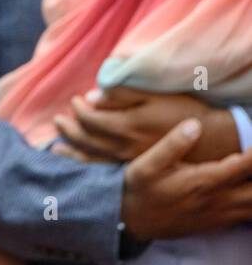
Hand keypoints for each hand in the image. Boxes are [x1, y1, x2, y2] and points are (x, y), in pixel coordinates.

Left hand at [52, 87, 239, 163]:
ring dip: (70, 151)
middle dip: (68, 129)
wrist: (208, 139)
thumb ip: (122, 94)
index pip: (90, 118)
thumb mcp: (154, 95)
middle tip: (57, 121)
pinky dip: (85, 166)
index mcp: (124, 126)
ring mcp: (126, 160)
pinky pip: (101, 170)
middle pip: (85, 139)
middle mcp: (121, 146)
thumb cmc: (182, 111)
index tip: (74, 100)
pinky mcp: (132, 169)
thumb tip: (92, 96)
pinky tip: (76, 165)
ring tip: (55, 148)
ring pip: (89, 157)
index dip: (78, 109)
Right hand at [120, 119, 251, 240]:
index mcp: (205, 181)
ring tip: (251, 173)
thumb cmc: (140, 190)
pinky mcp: (220, 222)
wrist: (132, 223)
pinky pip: (248, 217)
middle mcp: (219, 199)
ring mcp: (222, 213)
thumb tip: (194, 124)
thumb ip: (171, 145)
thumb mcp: (146, 165)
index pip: (247, 164)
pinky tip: (247, 190)